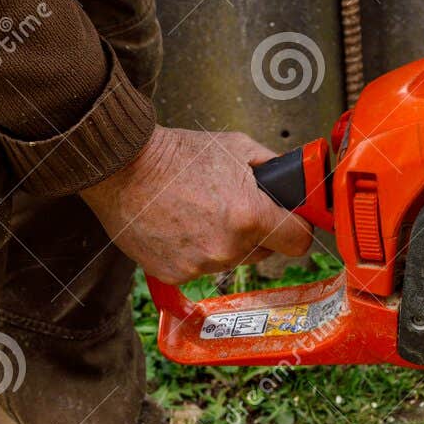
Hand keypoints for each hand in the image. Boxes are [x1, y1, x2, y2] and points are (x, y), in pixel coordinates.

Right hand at [81, 127, 312, 283]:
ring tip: (201, 212)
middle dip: (259, 231)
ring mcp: (201, 265)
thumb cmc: (178, 155)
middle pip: (267, 251)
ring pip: (234, 259)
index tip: (290, 221)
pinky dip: (196, 251)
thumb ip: (276, 167)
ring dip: (226, 241)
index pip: (299, 242)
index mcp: (251, 217)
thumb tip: (299, 181)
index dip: (297, 228)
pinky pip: (201, 267)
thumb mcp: (238, 147)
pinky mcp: (175, 275)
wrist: (123, 168)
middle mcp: (229, 247)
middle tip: (234, 206)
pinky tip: (181, 227)